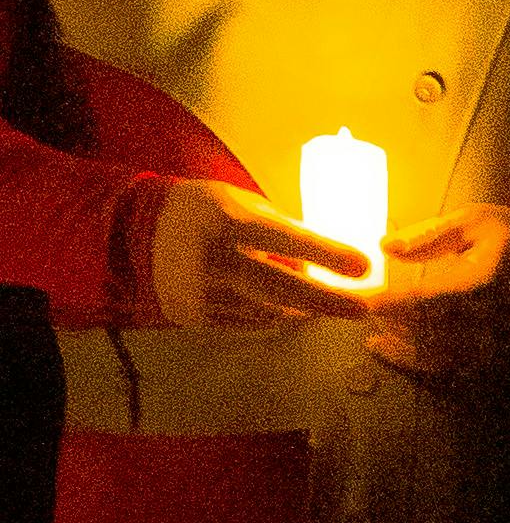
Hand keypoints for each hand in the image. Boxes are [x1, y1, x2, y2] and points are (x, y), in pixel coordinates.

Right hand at [145, 179, 383, 331]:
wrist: (132, 231)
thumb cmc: (200, 209)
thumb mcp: (240, 202)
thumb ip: (279, 227)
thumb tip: (323, 253)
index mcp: (228, 222)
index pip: (288, 239)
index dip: (329, 254)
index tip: (364, 266)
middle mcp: (214, 260)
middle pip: (281, 288)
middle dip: (327, 300)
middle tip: (362, 309)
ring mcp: (200, 293)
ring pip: (266, 309)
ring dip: (298, 308)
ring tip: (319, 303)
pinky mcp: (191, 316)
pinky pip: (244, 321)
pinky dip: (268, 315)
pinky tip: (282, 308)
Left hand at [365, 201, 509, 375]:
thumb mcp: (472, 220)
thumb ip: (429, 236)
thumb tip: (386, 247)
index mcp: (484, 282)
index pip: (426, 300)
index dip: (389, 303)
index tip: (362, 298)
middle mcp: (490, 317)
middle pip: (427, 331)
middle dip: (392, 323)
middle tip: (363, 313)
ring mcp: (494, 338)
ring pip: (436, 354)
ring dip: (402, 346)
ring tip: (376, 336)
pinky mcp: (494, 349)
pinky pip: (450, 363)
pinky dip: (419, 360)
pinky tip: (395, 350)